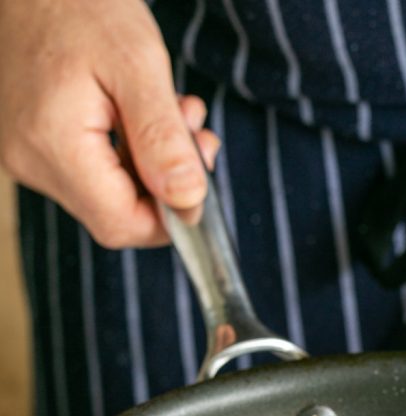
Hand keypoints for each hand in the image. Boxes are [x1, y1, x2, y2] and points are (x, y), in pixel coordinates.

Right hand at [0, 0, 220, 247]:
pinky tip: (141, 115)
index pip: (121, 224)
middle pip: (115, 214)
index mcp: (53, 144)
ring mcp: (25, 154)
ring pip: (106, 194)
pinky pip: (89, 171)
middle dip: (166, 185)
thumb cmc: (77, 2)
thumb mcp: (137, 63)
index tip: (200, 177)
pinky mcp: (30, 144)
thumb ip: (163, 139)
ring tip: (174, 110)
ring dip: (152, 164)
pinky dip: (127, 152)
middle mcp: (30, 160)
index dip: (170, 218)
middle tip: (194, 130)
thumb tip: (188, 200)